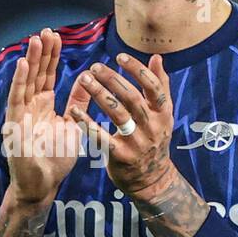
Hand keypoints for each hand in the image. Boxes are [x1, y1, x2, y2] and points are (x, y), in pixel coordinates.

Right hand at [0, 29, 87, 236]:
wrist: (43, 183)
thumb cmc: (56, 157)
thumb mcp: (74, 124)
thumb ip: (78, 102)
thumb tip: (87, 79)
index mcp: (44, 105)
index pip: (47, 75)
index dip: (51, 56)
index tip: (56, 36)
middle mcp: (31, 105)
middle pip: (36, 74)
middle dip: (41, 53)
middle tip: (46, 31)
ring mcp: (22, 113)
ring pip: (26, 82)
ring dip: (30, 61)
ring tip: (36, 40)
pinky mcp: (15, 124)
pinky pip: (17, 99)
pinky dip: (19, 82)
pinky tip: (22, 65)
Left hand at [68, 53, 210, 236]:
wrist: (152, 180)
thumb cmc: (153, 140)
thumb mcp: (163, 115)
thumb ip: (160, 87)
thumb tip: (157, 57)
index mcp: (164, 113)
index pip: (153, 86)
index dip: (136, 69)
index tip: (118, 56)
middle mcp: (153, 127)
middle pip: (133, 98)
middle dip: (113, 79)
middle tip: (95, 67)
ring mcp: (137, 142)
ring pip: (117, 114)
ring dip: (99, 94)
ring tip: (84, 79)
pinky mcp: (121, 156)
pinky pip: (101, 137)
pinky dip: (87, 122)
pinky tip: (73, 110)